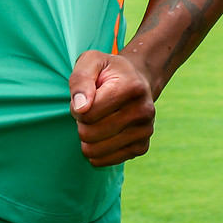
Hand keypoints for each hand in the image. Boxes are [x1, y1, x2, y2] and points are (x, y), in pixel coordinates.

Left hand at [69, 51, 157, 167]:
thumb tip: (80, 108)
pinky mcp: (142, 147)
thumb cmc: (108, 72)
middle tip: (91, 109)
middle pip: (89, 134)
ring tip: (98, 120)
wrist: (137, 81)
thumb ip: (80, 79)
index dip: (77, 107)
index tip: (85, 97)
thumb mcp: (90, 62)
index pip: (87, 113)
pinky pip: (103, 161)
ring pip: (94, 151)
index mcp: (133, 87)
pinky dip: (96, 150)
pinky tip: (105, 134)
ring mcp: (146, 131)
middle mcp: (144, 111)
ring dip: (88, 137)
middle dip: (81, 123)